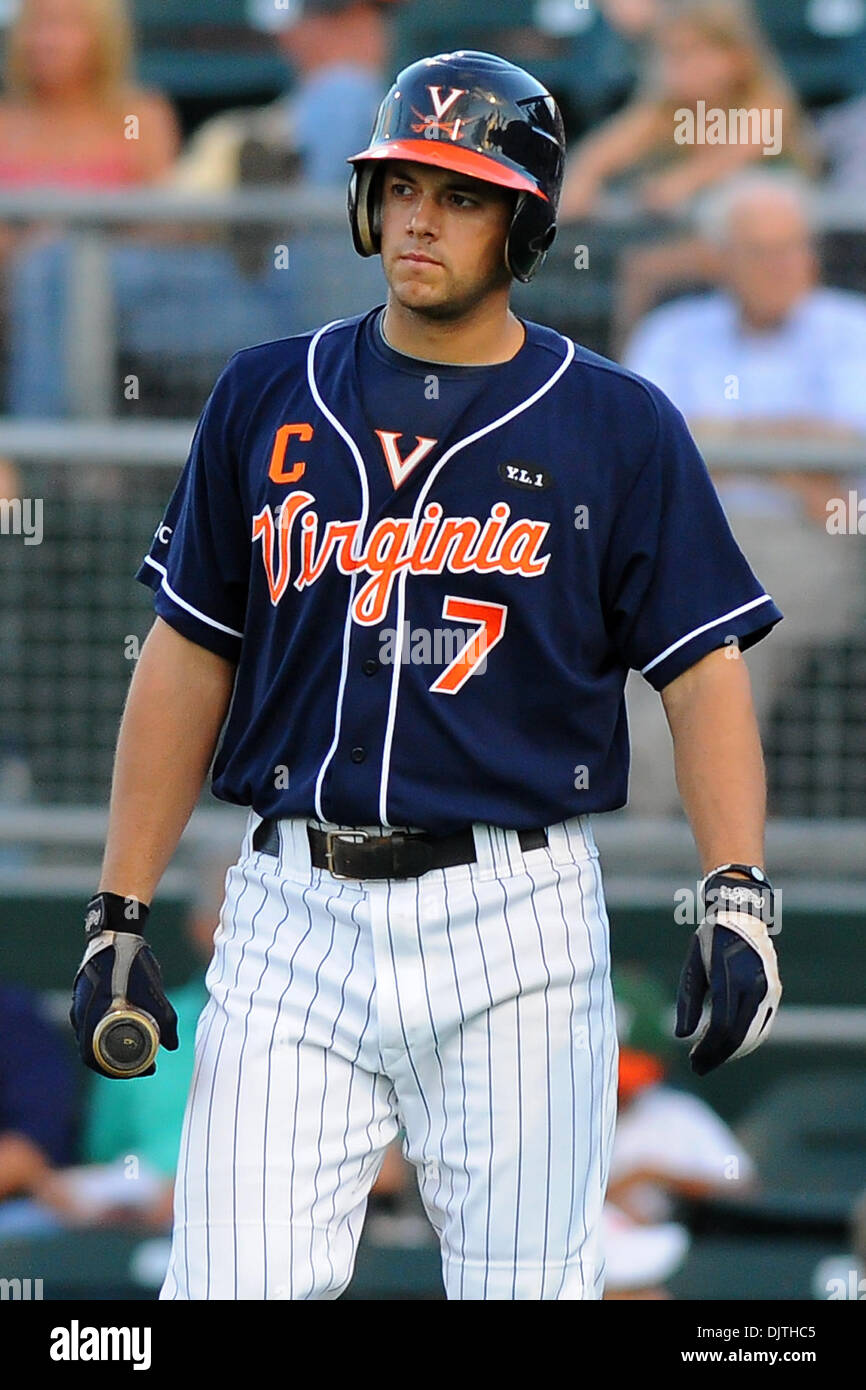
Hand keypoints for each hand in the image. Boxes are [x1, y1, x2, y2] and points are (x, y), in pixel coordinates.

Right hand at [70, 894, 177, 1078]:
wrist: (116, 932)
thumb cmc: (132, 962)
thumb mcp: (152, 991)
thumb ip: (166, 1019)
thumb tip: (173, 1045)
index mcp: (92, 1017)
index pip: (94, 1059)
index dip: (119, 1071)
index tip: (143, 1070)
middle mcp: (80, 1014)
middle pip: (93, 1052)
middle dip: (118, 1063)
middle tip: (143, 1064)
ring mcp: (79, 1004)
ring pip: (91, 1038)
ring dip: (111, 1048)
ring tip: (138, 1049)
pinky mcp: (84, 996)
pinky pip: (91, 1023)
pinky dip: (106, 1033)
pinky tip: (125, 1029)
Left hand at [675, 867, 780, 1074]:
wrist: (742, 916)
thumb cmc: (710, 940)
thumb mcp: (693, 966)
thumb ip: (687, 1001)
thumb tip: (681, 1036)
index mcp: (730, 977)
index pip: (720, 1026)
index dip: (706, 1049)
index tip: (692, 1061)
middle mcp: (754, 985)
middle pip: (737, 1035)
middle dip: (717, 1056)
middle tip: (699, 1067)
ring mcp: (768, 990)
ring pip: (752, 1035)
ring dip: (732, 1052)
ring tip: (711, 1059)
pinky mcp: (774, 992)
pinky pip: (762, 1025)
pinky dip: (746, 1041)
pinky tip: (729, 1047)